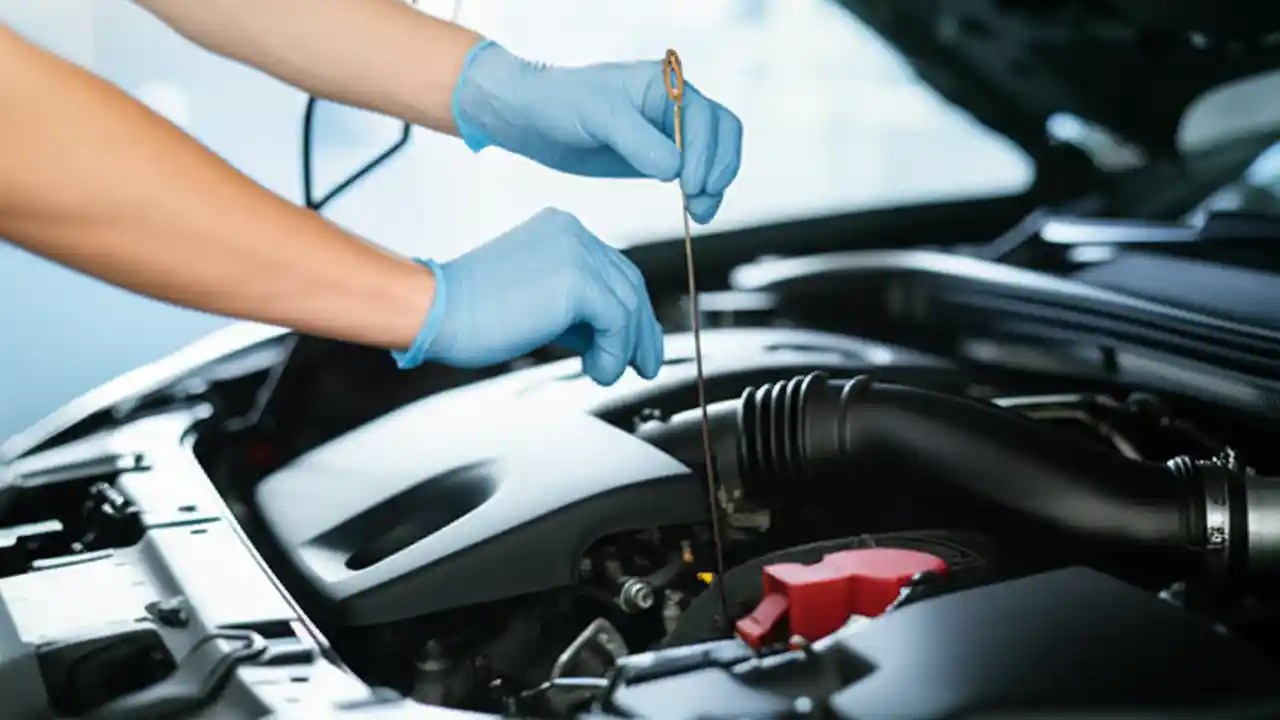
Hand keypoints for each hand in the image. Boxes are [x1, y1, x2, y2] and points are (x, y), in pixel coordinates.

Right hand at [393, 209, 663, 385]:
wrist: (437, 311)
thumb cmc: (470, 311)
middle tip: (644, 363)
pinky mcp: (577, 280)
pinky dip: (613, 351)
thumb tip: (606, 337)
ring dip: (624, 347)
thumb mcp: (536, 303)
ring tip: (607, 373)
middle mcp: (573, 233)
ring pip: (627, 304)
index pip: (614, 270)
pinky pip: (616, 321)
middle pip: (628, 283)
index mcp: (562, 231)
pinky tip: (598, 370)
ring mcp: (577, 252)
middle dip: (640, 330)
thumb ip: (573, 311)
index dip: (630, 311)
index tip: (636, 342)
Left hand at [452, 41, 742, 223]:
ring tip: (699, 214)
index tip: (689, 183)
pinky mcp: (661, 156)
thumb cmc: (562, 104)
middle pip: (723, 133)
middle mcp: (674, 104)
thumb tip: (674, 169)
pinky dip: (702, 191)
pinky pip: (697, 171)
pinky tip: (693, 211)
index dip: (705, 152)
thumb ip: (636, 139)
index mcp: (665, 84)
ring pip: (716, 154)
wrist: (533, 118)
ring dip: (715, 184)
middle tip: (698, 202)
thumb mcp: (597, 115)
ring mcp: (670, 131)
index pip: (706, 117)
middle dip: (718, 168)